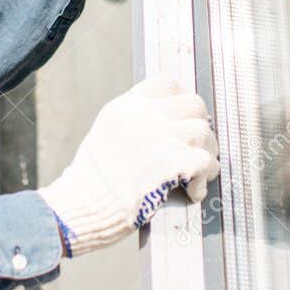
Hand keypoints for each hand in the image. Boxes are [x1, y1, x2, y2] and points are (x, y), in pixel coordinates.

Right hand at [39, 76, 218, 255]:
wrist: (82, 206)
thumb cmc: (90, 181)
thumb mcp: (105, 134)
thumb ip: (133, 122)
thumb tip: (163, 124)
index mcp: (127, 107)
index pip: (168, 83)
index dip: (184, 99)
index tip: (187, 116)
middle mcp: (145, 116)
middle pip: (194, 104)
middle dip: (200, 126)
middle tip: (197, 147)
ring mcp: (161, 138)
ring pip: (204, 133)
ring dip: (207, 154)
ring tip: (198, 173)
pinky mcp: (173, 164)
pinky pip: (206, 162)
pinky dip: (203, 179)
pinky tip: (192, 191)